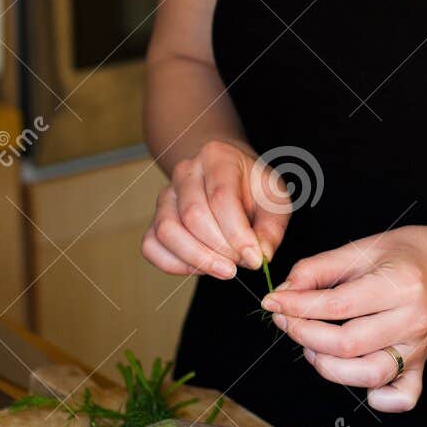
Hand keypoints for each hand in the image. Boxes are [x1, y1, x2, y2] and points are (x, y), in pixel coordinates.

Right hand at [141, 141, 291, 279]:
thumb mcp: (275, 199)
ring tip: (225, 269)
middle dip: (220, 248)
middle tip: (242, 263)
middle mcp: (185, 172)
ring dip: (198, 259)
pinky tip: (201, 267)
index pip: (221, 197)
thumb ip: (271, 228)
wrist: (230, 179)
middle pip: (193, 216)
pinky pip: (152, 246)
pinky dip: (175, 264)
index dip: (238, 234)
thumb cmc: (252, 189)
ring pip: (167, 231)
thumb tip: (260, 256)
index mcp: (217, 157)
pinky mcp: (154, 220)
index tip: (254, 259)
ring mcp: (165, 196)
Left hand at [260, 225, 426, 410]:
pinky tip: (359, 380)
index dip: (297, 306)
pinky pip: (403, 397)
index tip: (273, 302)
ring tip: (313, 346)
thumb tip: (284, 293)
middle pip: (348, 344)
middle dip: (305, 335)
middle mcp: (413, 320)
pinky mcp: (421, 366)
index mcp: (401, 284)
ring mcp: (418, 348)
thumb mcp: (361, 247)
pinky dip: (380, 399)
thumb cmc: (405, 254)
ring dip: (329, 366)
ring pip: (368, 374)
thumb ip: (318, 269)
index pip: (337, 306)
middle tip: (286, 320)